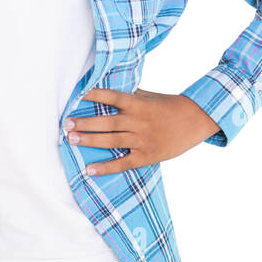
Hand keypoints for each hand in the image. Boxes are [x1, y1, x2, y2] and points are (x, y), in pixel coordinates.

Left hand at [65, 87, 219, 173]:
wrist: (195, 120)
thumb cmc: (169, 105)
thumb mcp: (149, 96)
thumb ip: (129, 96)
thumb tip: (106, 92)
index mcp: (138, 104)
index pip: (112, 97)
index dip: (94, 96)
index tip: (77, 96)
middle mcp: (138, 121)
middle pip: (107, 122)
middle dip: (85, 123)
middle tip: (66, 124)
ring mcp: (142, 139)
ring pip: (111, 141)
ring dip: (89, 140)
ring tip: (71, 139)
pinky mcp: (147, 156)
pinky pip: (123, 163)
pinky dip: (106, 167)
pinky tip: (90, 169)